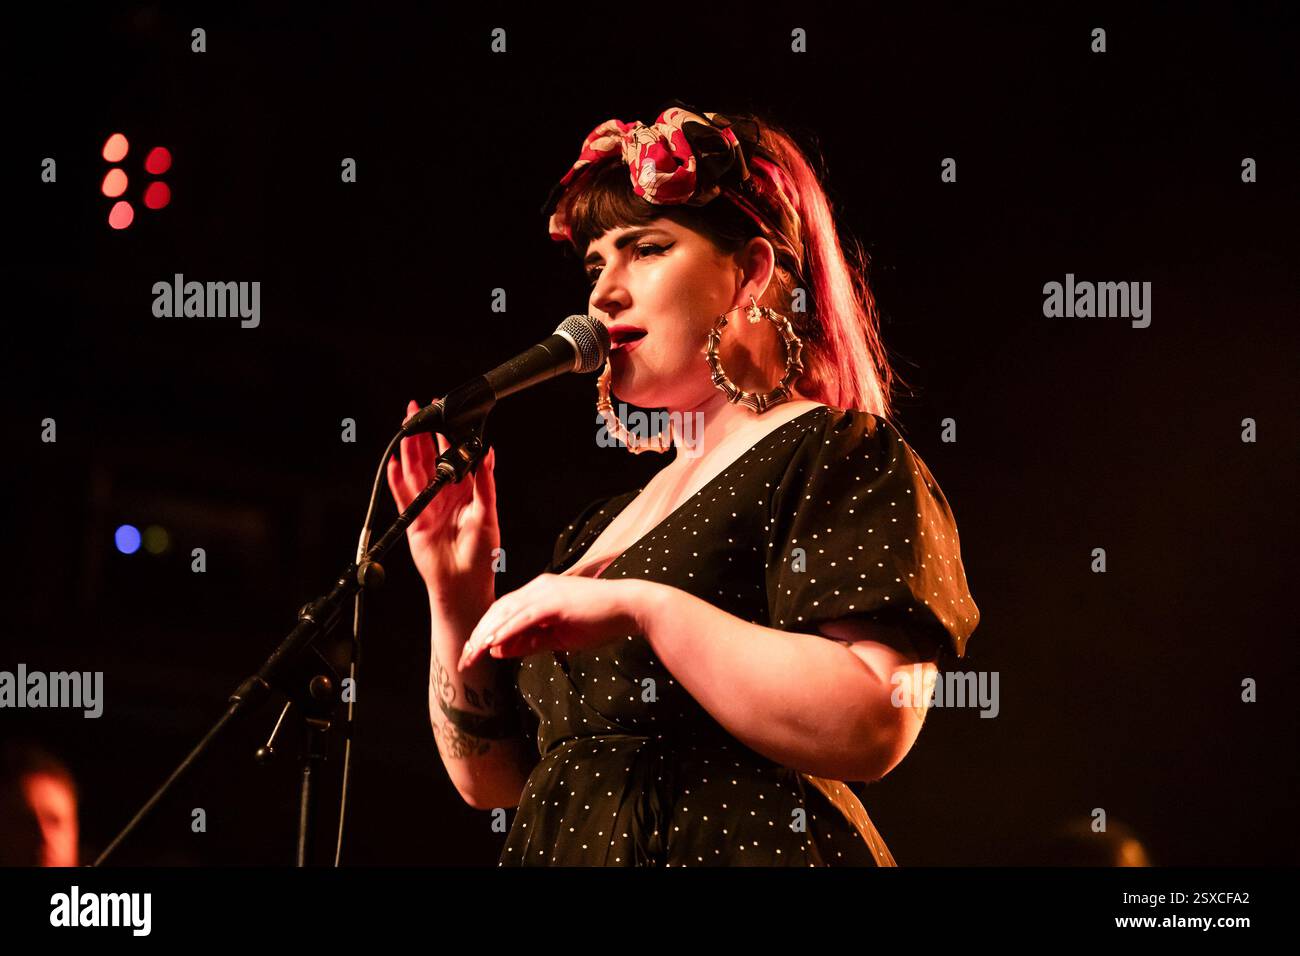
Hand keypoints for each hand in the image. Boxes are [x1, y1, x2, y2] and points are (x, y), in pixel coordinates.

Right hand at [385, 399, 499, 614]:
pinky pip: (403, 497)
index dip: (447, 436)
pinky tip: (393, 464)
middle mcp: (445, 497)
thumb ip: (486, 484)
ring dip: (408, 452)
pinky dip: (397, 481)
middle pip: (429, 460)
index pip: (455, 457)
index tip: (444, 414)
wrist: (464, 585)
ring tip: (404, 430)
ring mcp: (428, 508)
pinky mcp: (415, 521)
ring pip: (415, 474)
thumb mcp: (488, 514)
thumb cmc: (481, 555)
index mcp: (466, 493)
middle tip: (416, 413)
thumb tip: (488, 453)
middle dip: (422, 436)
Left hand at [458, 574, 652, 671]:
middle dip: (478, 636)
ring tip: (471, 655)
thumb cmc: (599, 622)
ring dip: (485, 636)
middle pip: (498, 611)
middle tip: (463, 660)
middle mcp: (538, 587)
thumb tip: (497, 650)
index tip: (472, 653)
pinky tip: (491, 644)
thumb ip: (528, 643)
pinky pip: (523, 618)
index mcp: (538, 592)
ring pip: (506, 614)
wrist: (629, 609)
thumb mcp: (558, 638)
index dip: (484, 632)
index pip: (502, 611)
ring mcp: (545, 592)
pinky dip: (505, 631)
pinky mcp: (554, 601)